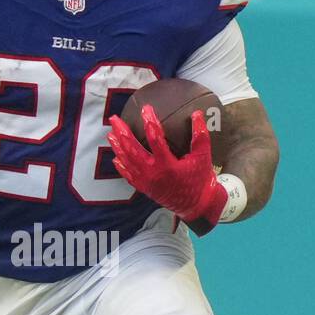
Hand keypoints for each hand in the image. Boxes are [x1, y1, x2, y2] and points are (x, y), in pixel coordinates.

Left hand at [108, 106, 229, 226]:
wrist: (196, 205)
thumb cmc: (200, 180)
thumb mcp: (203, 156)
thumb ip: (200, 135)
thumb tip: (197, 114)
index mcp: (167, 165)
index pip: (155, 138)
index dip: (149, 121)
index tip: (146, 109)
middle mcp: (153, 173)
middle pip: (132, 149)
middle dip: (122, 132)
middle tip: (115, 119)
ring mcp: (146, 182)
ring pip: (127, 161)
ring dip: (117, 146)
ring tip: (111, 133)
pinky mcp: (144, 188)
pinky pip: (128, 176)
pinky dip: (121, 166)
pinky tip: (116, 157)